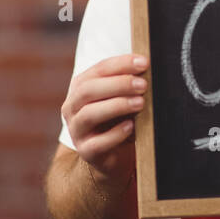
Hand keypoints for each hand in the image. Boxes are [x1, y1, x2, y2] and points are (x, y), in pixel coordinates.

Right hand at [61, 54, 148, 189]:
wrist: (116, 155)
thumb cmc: (119, 119)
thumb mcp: (122, 98)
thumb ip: (129, 83)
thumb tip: (146, 67)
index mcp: (80, 88)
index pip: (98, 70)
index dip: (121, 64)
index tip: (144, 62)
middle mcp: (72, 107)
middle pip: (88, 90)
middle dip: (118, 84)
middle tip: (143, 84)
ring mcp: (76, 130)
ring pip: (89, 114)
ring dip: (117, 105)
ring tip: (140, 103)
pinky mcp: (86, 152)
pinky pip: (97, 143)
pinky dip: (115, 133)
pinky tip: (131, 126)